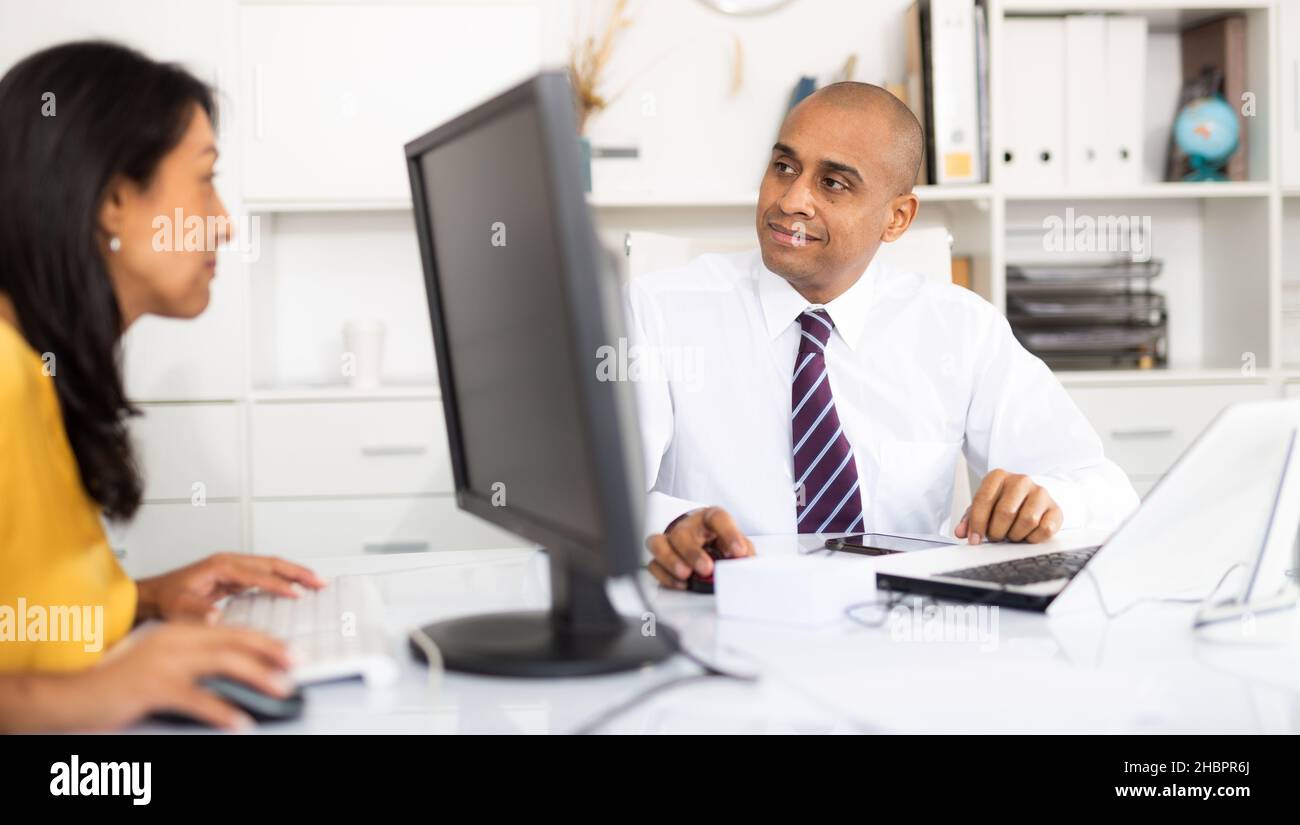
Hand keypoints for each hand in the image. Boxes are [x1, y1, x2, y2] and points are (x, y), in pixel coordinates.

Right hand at [22, 623, 292, 731]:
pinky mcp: (151, 686)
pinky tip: (240, 723)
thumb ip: (197, 664)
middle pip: (234, 642)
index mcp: (179, 632)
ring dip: (258, 677)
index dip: (265, 641)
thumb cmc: (120, 683)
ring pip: (222, 664)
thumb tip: (239, 674)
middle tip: (296, 664)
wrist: (73, 695)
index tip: (291, 651)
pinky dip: (222, 711)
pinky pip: (196, 699)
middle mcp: (174, 641)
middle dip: (271, 652)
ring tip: (281, 689)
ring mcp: (163, 662)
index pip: (232, 631)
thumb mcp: (164, 664)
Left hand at [136, 552, 324, 622]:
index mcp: (221, 566)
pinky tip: (294, 587)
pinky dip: (283, 579)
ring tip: (316, 582)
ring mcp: (235, 568)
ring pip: (272, 566)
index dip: (279, 584)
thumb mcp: (178, 606)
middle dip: (298, 571)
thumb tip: (217, 617)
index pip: (258, 575)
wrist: (154, 594)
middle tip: (320, 581)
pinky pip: (266, 575)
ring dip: (295, 573)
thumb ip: (198, 611)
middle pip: (272, 563)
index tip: (297, 593)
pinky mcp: (236, 576)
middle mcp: (231, 562)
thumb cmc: (166, 597)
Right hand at [646, 506, 754, 588]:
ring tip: (686, 575)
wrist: (703, 540)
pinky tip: (680, 583)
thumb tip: (746, 564)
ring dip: (671, 560)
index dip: (729, 534)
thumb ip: (743, 553)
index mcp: (710, 519)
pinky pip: (653, 564)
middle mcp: (687, 527)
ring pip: (659, 543)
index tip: (738, 552)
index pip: (718, 518)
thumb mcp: (736, 544)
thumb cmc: (720, 542)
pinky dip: (664, 575)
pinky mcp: (659, 556)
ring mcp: (670, 540)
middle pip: (682, 533)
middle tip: (706, 569)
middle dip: (693, 552)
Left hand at [955, 469, 1061, 543]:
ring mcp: (1040, 493)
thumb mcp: (984, 507)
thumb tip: (961, 532)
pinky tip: (1026, 535)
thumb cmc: (1003, 503)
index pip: (984, 499)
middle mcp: (1021, 480)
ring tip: (1011, 534)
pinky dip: (1032, 538)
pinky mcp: (1055, 508)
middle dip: (997, 531)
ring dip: (1015, 535)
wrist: (1032, 499)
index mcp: (998, 476)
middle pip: (1006, 512)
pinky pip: (1044, 530)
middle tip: (995, 536)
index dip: (977, 523)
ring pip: (1027, 521)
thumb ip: (969, 518)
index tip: (974, 539)